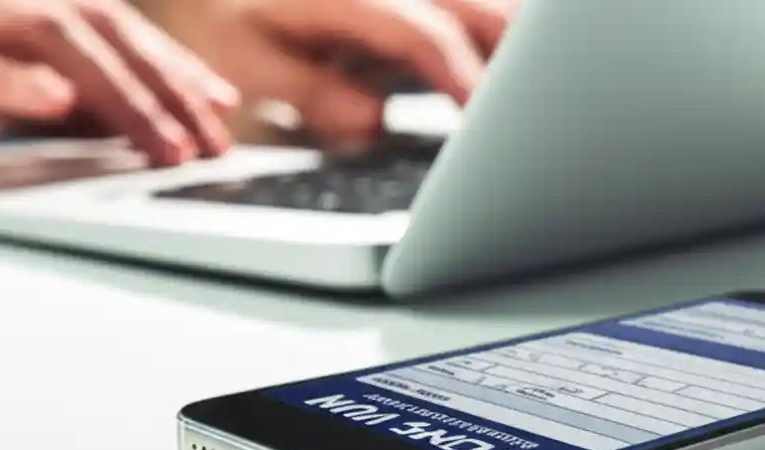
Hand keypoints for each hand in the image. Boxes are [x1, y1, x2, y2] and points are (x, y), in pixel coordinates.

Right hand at [0, 0, 239, 164]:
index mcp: (0, 0)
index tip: (216, 108)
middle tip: (209, 136)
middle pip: (93, 23)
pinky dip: (8, 78)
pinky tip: (57, 100)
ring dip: (112, 88)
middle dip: (162, 84)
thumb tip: (94, 118)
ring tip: (160, 136)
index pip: (105, 25)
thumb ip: (26, 95)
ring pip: (43, 32)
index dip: (167, 66)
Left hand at [149, 0, 519, 143]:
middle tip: (534, 113)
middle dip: (514, 58)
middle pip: (477, 7)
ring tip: (534, 91)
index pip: (424, 34)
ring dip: (513, 39)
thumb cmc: (230, 10)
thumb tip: (373, 122)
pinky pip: (466, 6)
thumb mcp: (248, 57)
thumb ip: (309, 90)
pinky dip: (493, 28)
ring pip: (484, 0)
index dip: (461, 78)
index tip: (486, 119)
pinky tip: (513, 61)